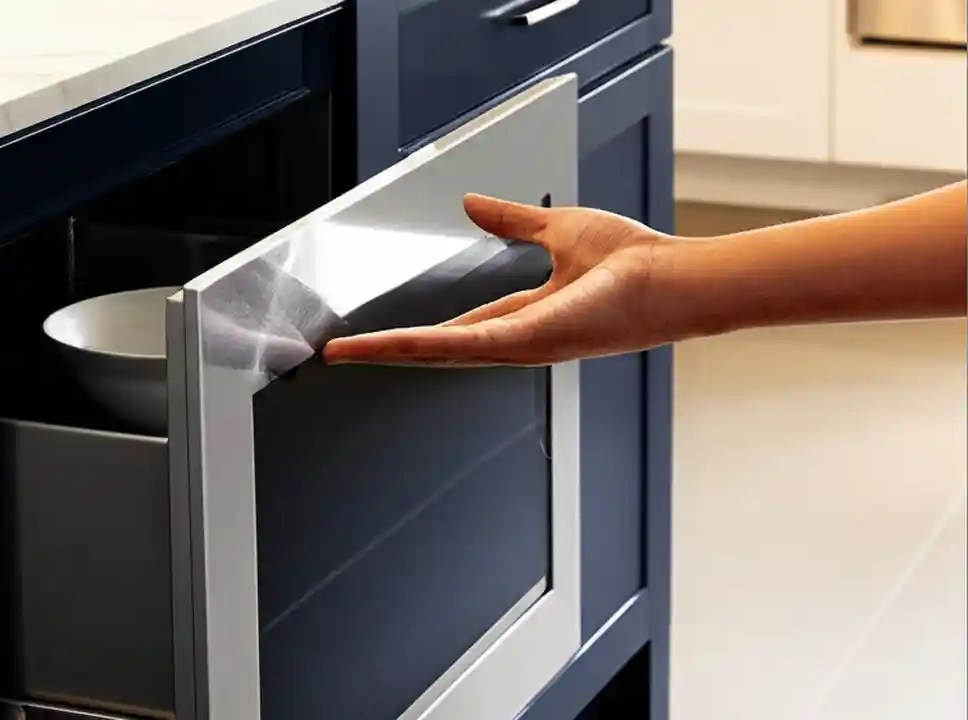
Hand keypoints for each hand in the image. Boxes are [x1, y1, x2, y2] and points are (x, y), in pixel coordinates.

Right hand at [322, 193, 675, 365]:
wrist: (676, 279)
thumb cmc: (635, 262)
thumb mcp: (558, 229)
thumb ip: (512, 220)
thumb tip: (472, 203)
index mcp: (522, 317)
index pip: (454, 329)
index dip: (412, 333)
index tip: (375, 338)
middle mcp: (516, 341)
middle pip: (435, 347)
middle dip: (384, 351)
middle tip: (337, 355)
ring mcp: (521, 346)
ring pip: (439, 351)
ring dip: (387, 352)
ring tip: (343, 354)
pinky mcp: (530, 340)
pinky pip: (464, 343)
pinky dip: (421, 345)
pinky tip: (386, 348)